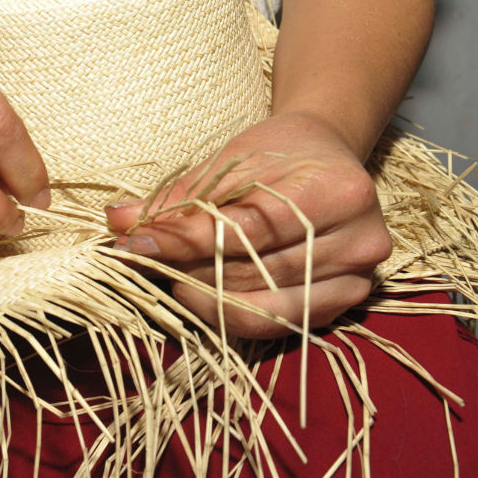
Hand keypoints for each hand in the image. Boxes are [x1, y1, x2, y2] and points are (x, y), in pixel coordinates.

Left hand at [105, 113, 391, 337]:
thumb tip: (116, 221)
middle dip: (187, 266)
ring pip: (260, 303)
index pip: (247, 228)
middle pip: (253, 270)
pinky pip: (276, 323)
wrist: (328, 158)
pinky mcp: (346, 304)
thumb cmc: (279, 154)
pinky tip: (199, 293)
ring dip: (203, 292)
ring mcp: (358, 279)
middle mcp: (360, 240)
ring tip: (169, 274)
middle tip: (142, 259)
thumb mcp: (229, 161)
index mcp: (338, 190)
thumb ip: (178, 197)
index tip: (136, 241)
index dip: (185, 239)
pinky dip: (229, 312)